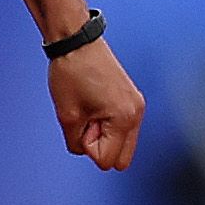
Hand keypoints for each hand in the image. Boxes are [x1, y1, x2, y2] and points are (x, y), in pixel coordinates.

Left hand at [50, 33, 139, 170]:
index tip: (82, 123)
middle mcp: (137, 114)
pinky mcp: (131, 99)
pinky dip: (106, 123)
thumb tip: (87, 151)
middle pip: (121, 157)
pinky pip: (121, 127)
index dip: (88, 146)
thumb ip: (77, 142)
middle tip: (86, 120)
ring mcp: (137, 106)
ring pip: (122, 142)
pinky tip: (94, 106)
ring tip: (89, 110)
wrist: (77, 44)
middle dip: (99, 145)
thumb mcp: (67, 116)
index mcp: (125, 119)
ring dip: (102, 134)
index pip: (107, 160)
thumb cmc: (72, 74)